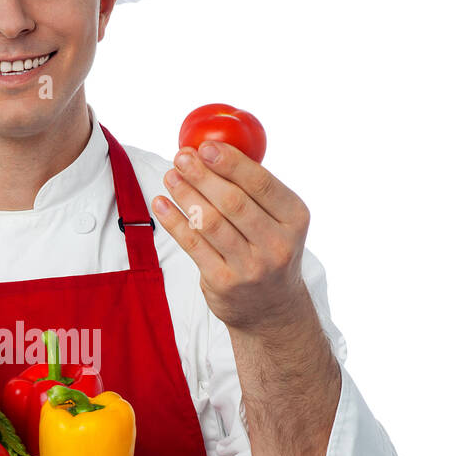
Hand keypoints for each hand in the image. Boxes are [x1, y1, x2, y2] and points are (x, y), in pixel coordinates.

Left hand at [152, 141, 311, 331]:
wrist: (271, 309)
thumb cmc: (269, 249)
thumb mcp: (280, 221)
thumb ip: (255, 189)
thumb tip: (213, 148)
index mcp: (295, 219)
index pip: (262, 184)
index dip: (231, 162)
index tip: (206, 146)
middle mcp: (277, 245)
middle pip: (233, 202)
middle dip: (203, 175)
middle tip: (181, 157)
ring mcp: (250, 267)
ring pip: (210, 223)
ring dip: (186, 195)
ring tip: (170, 176)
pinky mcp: (223, 282)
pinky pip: (193, 245)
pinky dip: (174, 221)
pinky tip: (161, 203)